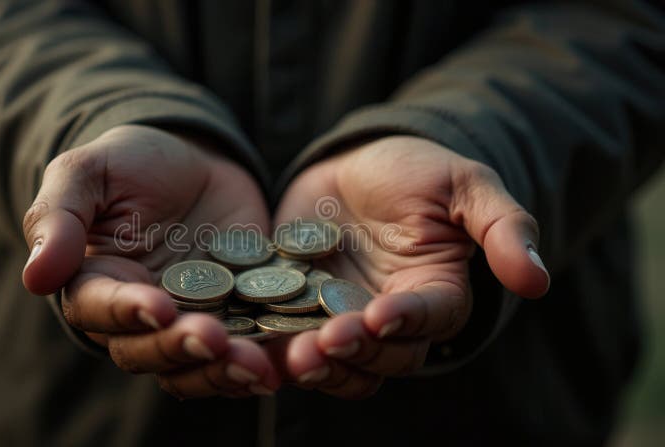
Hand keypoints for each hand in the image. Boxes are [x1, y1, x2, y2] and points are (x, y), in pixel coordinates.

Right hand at [22, 125, 278, 397]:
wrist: (193, 160)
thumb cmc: (130, 163)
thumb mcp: (87, 173)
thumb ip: (58, 217)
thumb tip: (35, 276)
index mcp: (97, 284)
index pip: (100, 310)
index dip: (126, 313)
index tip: (155, 306)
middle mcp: (142, 316)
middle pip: (150, 352)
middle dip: (181, 349)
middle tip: (214, 339)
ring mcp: (192, 319)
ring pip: (199, 364)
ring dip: (225, 370)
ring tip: (257, 366)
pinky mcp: (239, 315)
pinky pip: (249, 347)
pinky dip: (266, 358)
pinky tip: (287, 361)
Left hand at [273, 136, 549, 397]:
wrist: (354, 168)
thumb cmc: (418, 173)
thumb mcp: (465, 186)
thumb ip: (502, 228)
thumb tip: (539, 281)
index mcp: (435, 294)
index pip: (430, 319)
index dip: (408, 320)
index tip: (383, 313)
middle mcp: (389, 320)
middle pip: (380, 357)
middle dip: (356, 350)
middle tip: (329, 339)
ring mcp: (340, 320)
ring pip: (334, 364)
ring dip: (315, 365)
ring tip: (293, 356)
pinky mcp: (296, 312)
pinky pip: (286, 342)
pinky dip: (273, 350)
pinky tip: (253, 345)